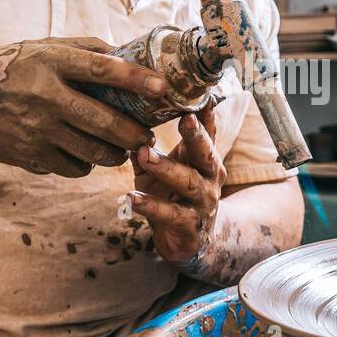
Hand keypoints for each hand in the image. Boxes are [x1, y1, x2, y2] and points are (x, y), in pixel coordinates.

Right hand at [0, 37, 167, 176]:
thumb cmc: (10, 68)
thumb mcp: (43, 48)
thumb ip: (86, 50)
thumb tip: (130, 55)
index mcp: (50, 63)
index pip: (100, 71)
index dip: (135, 79)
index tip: (162, 87)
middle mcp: (44, 97)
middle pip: (104, 123)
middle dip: (135, 134)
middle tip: (147, 136)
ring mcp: (36, 131)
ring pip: (94, 153)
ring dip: (115, 153)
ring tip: (122, 147)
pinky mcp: (29, 156)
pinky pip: (73, 168)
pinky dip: (86, 163)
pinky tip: (85, 153)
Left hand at [129, 101, 226, 264]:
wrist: (191, 243)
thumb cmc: (174, 197)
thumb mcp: (165, 168)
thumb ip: (150, 146)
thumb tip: (127, 115)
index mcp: (205, 159)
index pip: (208, 132)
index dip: (205, 114)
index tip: (201, 93)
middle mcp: (209, 178)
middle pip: (207, 153)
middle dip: (197, 136)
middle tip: (185, 118)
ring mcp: (202, 203)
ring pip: (189, 182)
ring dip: (166, 167)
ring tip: (144, 155)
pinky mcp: (189, 227)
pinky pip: (170, 215)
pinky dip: (150, 206)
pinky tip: (131, 199)